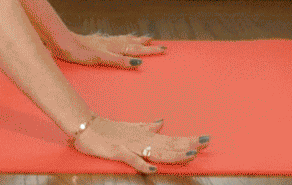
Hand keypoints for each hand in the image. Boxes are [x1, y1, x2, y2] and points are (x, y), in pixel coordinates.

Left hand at [52, 29, 165, 68]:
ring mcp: (100, 41)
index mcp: (113, 48)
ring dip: (133, 39)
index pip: (135, 49)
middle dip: (145, 45)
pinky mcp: (91, 42)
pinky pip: (109, 39)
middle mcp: (109, 43)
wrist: (60, 42)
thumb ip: (119, 61)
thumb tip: (138, 63)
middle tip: (158, 43)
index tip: (163, 49)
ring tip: (142, 36)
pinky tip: (111, 38)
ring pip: (121, 39)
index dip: (149, 51)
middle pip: (131, 43)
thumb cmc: (79, 53)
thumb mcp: (101, 59)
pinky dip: (116, 39)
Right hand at [69, 115, 208, 174]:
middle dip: (188, 144)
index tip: (204, 138)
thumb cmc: (107, 129)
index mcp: (146, 136)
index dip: (188, 140)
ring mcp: (131, 146)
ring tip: (191, 154)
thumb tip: (161, 122)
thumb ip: (146, 126)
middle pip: (169, 145)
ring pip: (156, 152)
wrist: (85, 127)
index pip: (172, 139)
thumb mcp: (130, 127)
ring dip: (173, 154)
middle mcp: (142, 141)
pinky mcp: (118, 152)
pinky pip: (132, 160)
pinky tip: (153, 169)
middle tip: (206, 141)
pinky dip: (143, 165)